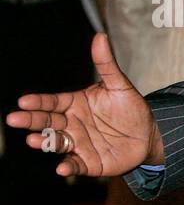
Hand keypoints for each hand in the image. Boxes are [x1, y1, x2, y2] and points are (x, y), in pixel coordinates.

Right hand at [5, 32, 162, 176]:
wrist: (148, 134)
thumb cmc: (131, 108)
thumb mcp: (119, 85)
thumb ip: (106, 64)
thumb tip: (100, 36)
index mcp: (73, 104)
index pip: (52, 102)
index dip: (39, 102)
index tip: (24, 101)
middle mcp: (71, 124)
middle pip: (47, 122)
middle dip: (30, 121)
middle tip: (14, 119)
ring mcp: (78, 143)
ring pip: (56, 143)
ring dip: (44, 142)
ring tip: (34, 140)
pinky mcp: (89, 162)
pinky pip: (75, 164)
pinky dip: (67, 166)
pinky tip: (62, 168)